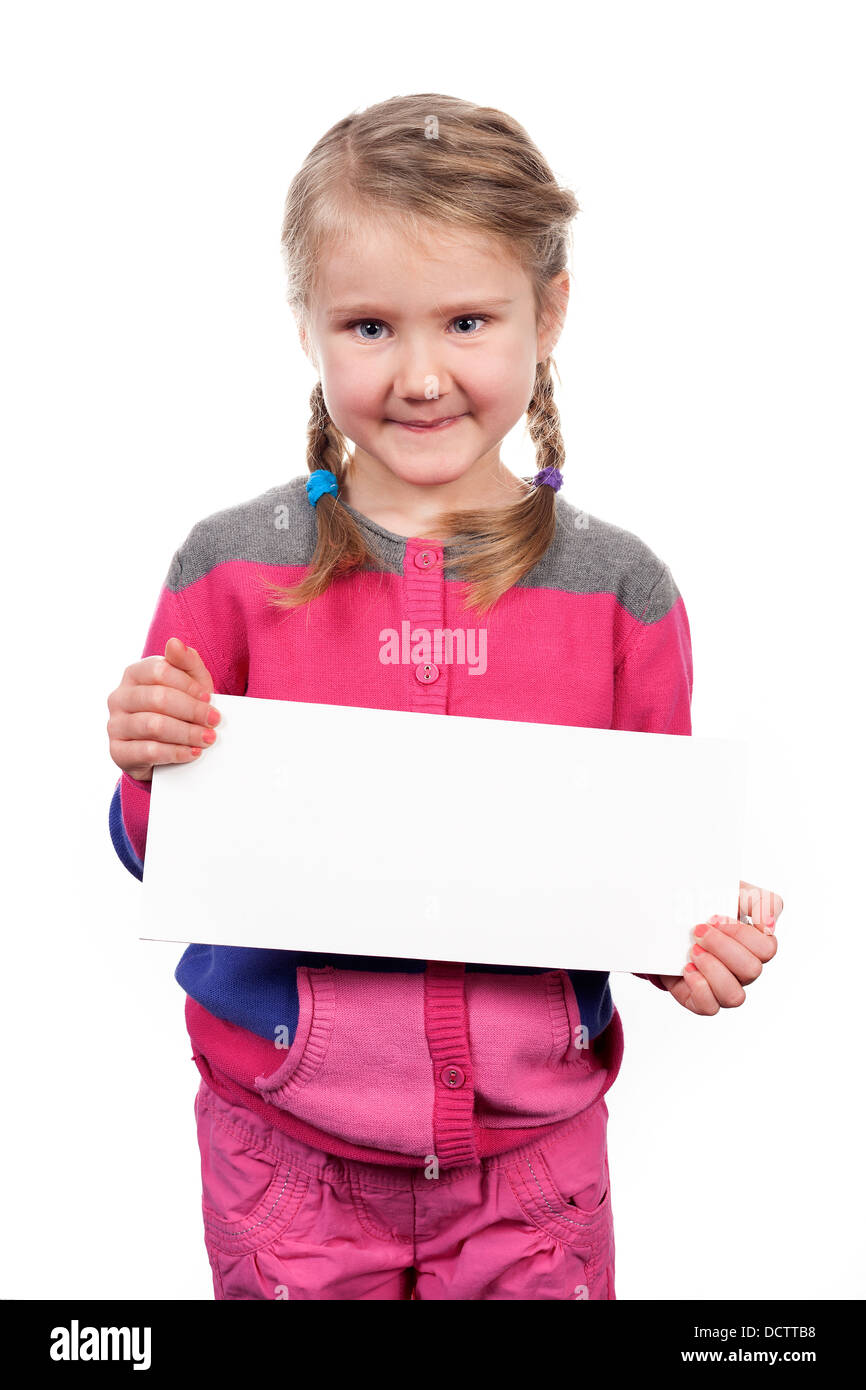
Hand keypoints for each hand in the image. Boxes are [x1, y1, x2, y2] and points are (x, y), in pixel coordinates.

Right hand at [107, 637, 219, 781]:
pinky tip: (192, 753)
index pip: (159, 671)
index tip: (209, 698)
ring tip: (207, 738)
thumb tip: (174, 642)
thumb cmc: (180, 709)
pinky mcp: (118, 752)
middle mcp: (119, 697)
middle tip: (214, 720)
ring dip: (186, 733)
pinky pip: (148, 751)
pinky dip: (175, 752)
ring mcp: (115, 725)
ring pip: (153, 725)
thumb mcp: (190, 683)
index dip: (188, 685)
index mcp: (134, 674)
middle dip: (192, 710)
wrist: (167, 750)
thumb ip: (186, 661)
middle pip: (158, 698)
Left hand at [655, 880, 782, 1014]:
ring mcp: (726, 986)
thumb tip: (769, 924)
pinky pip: (710, 1007)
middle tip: (697, 930)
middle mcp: (745, 969)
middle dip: (721, 947)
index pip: (767, 947)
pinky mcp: (704, 1000)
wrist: (669, 921)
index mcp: (756, 944)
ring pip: (735, 996)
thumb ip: (762, 900)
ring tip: (693, 950)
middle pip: (752, 970)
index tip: (714, 916)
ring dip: (712, 969)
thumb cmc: (706, 906)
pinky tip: (686, 968)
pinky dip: (698, 987)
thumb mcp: (734, 892)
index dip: (741, 933)